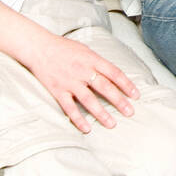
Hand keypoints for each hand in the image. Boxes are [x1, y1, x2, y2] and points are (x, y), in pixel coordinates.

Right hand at [21, 34, 138, 133]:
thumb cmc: (64, 48)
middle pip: (105, 87)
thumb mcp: (85, 50)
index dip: (126, 85)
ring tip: (112, 124)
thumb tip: (112, 75)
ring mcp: (70, 82)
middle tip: (130, 112)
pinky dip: (78, 119)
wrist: (39, 48)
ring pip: (89, 100)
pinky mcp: (58, 91)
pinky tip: (87, 128)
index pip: (114, 73)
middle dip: (119, 101)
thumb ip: (98, 62)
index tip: (136, 95)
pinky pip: (69, 108)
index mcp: (92, 59)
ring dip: (101, 113)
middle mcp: (83, 71)